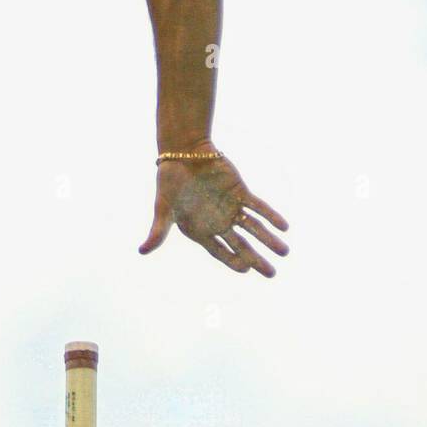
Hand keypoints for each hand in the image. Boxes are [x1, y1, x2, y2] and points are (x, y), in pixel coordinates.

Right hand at [140, 148, 288, 276]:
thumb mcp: (162, 208)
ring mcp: (230, 208)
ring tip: (285, 252)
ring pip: (253, 228)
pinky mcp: (240, 192)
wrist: (182, 152)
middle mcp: (218, 223)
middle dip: (257, 260)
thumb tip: (142, 251)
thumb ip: (158, 231)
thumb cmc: (169, 181)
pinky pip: (258, 207)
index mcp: (200, 231)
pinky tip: (284, 227)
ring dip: (269, 240)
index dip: (234, 262)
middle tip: (272, 274)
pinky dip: (271, 216)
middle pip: (241, 246)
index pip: (221, 252)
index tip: (247, 269)